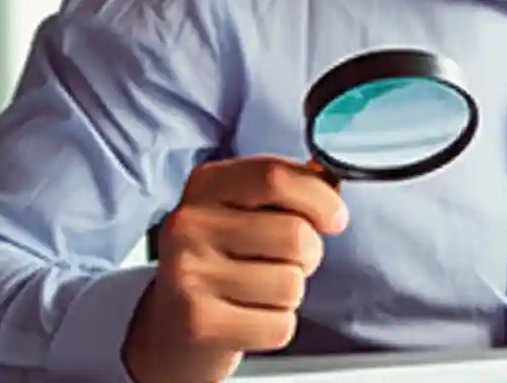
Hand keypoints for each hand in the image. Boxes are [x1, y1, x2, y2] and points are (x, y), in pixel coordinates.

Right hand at [122, 156, 347, 382]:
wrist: (171, 329)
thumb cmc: (227, 260)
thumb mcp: (249, 212)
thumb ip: (291, 191)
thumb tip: (333, 179)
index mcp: (206, 186)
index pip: (275, 177)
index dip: (320, 198)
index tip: (335, 219)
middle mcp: (188, 225)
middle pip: (295, 234)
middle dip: (309, 254)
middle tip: (284, 263)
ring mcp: (187, 275)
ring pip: (291, 284)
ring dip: (290, 293)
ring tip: (259, 291)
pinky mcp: (197, 325)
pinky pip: (280, 326)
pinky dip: (277, 327)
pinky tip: (248, 319)